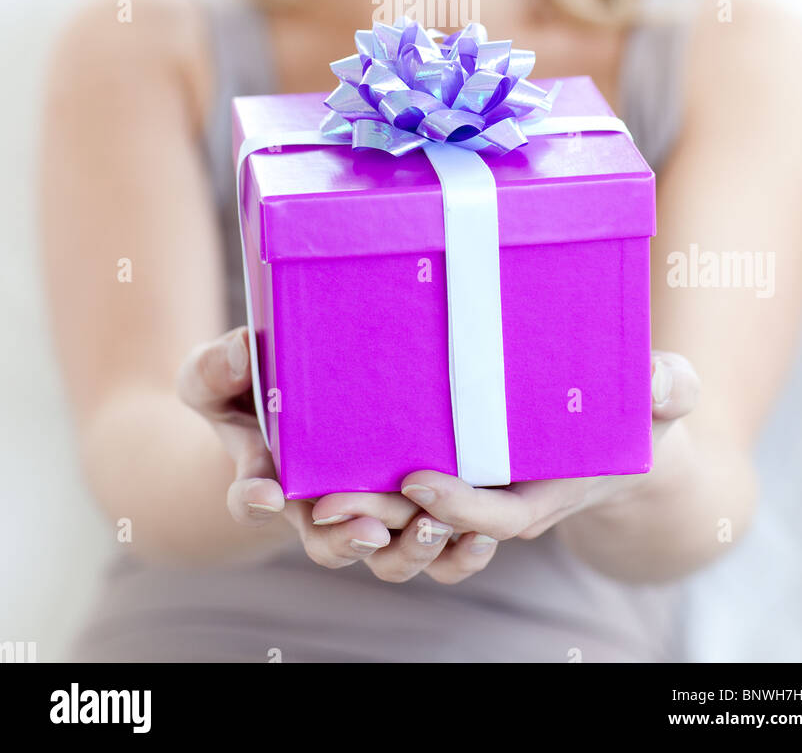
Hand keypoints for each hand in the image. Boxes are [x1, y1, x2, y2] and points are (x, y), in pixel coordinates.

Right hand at [175, 326, 461, 573]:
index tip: (265, 490)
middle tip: (368, 527)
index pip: (250, 498)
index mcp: (266, 478)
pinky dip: (457, 549)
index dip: (253, 498)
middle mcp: (320, 510)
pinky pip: (438, 548)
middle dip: (348, 540)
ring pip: (389, 557)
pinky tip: (477, 531)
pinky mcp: (419, 508)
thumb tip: (240, 352)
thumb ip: (218, 364)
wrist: (311, 391)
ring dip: (410, 549)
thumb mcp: (222, 369)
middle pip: (330, 544)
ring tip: (432, 526)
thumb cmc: (256, 382)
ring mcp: (372, 513)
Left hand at [316, 351, 700, 583]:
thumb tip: (665, 382)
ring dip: (364, 510)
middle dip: (386, 520)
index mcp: (550, 491)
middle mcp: (506, 497)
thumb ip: (670, 389)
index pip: (499, 515)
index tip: (418, 482)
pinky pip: (408, 489)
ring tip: (310, 492)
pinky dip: (369, 484)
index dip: (459, 506)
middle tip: (331, 501)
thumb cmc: (647, 407)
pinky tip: (325, 459)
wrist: (627, 423)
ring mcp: (478, 485)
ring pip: (412, 516)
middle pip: (439, 524)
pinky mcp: (457, 464)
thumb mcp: (667, 392)